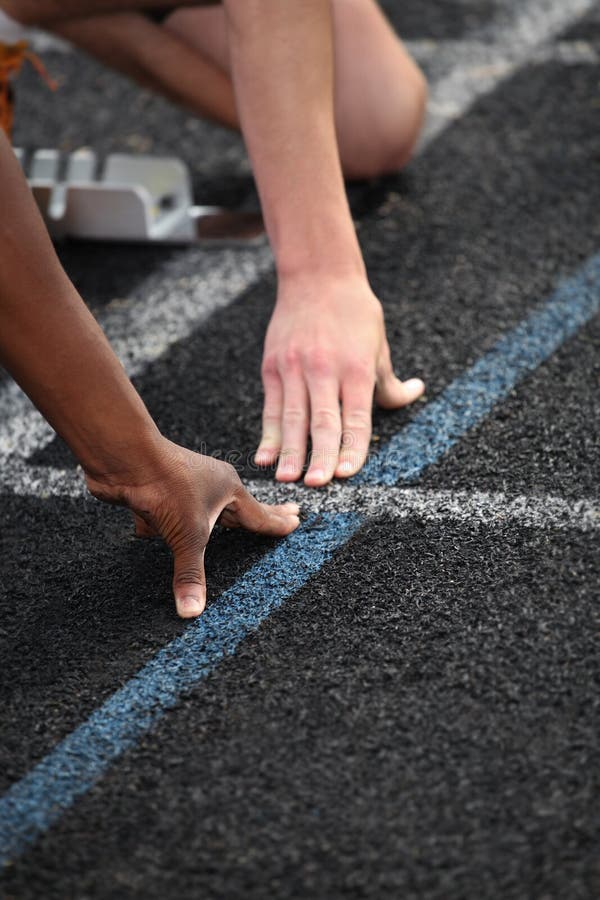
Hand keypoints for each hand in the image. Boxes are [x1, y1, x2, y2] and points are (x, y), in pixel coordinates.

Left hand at [85, 438, 299, 617]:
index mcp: (228, 489)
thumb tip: (191, 613)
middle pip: (239, 507)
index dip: (278, 522)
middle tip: (289, 510)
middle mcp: (210, 484)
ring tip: (224, 526)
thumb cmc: (166, 486)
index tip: (297, 521)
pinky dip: (160, 526)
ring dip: (208, 520)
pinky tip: (147, 534)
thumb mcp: (188, 535)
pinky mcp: (158, 492)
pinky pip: (166, 514)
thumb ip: (191, 575)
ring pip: (203, 510)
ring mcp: (184, 485)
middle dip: (260, 513)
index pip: (259, 513)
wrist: (124, 459)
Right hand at [255, 274, 424, 485]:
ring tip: (287, 479)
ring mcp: (296, 368)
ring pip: (293, 417)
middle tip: (316, 484)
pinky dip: (268, 434)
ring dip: (290, 451)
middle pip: (323, 421)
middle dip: (320, 455)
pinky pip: (271, 407)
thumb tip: (413, 394)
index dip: (352, 447)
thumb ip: (389, 380)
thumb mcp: (379, 344)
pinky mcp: (273, 366)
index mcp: (356, 368)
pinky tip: (264, 457)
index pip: (356, 417)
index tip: (347, 473)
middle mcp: (325, 369)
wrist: (317, 274)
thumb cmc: (355, 312)